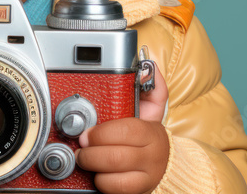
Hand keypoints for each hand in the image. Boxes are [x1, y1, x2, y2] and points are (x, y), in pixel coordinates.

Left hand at [75, 65, 169, 193]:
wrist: (166, 164)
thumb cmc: (149, 134)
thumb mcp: (152, 108)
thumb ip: (149, 84)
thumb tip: (149, 65)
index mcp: (151, 132)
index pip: (126, 131)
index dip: (102, 133)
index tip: (87, 133)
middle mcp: (151, 156)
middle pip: (115, 157)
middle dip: (90, 152)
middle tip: (81, 147)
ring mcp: (146, 176)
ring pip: (113, 176)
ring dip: (92, 167)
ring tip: (85, 159)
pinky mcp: (139, 190)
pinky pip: (114, 189)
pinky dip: (101, 182)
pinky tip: (99, 173)